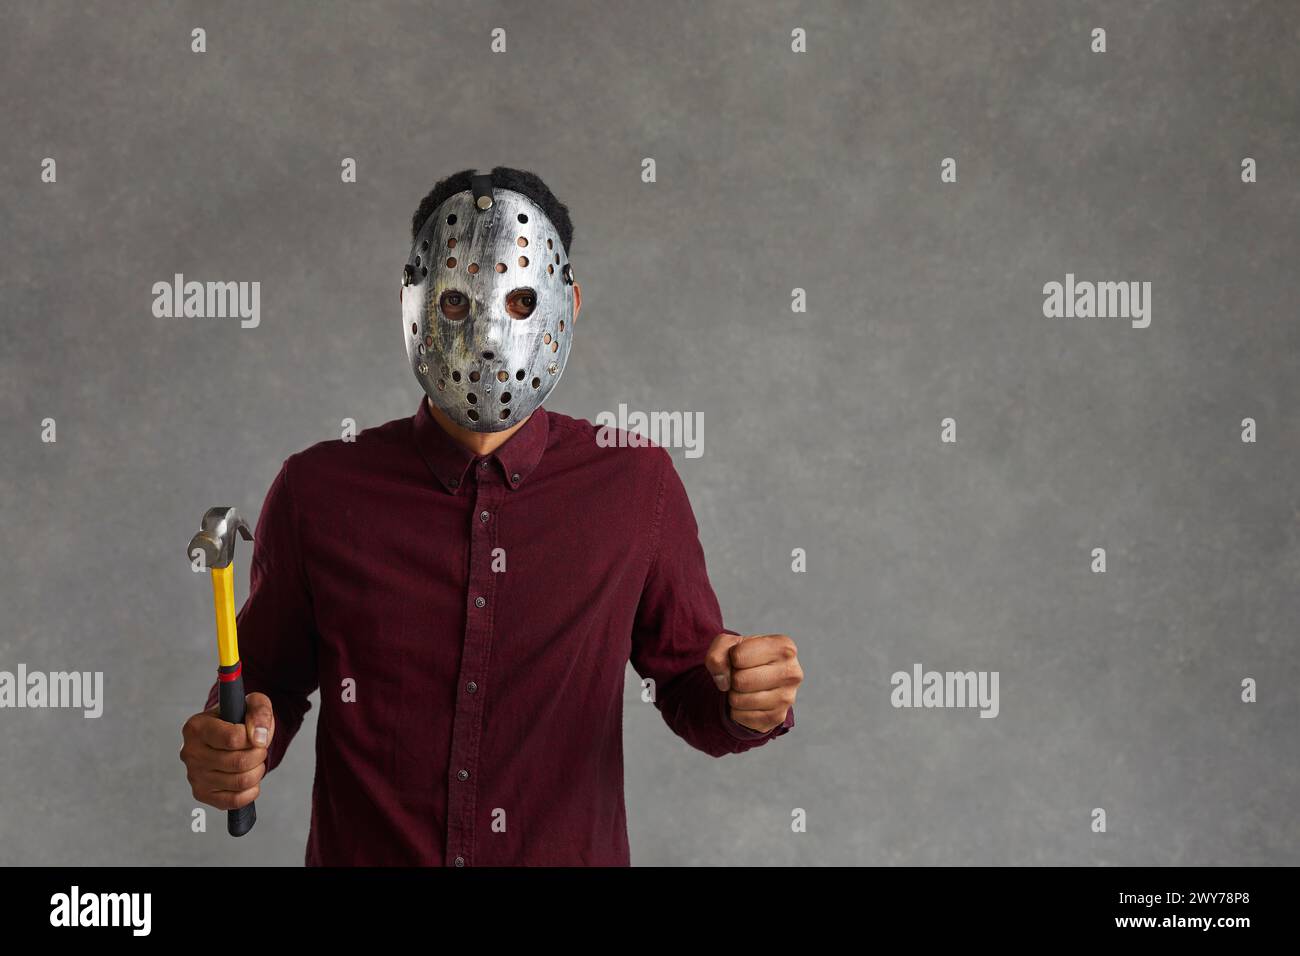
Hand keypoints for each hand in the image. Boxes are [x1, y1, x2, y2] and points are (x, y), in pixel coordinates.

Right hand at [179, 692, 274, 810]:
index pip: (233, 739)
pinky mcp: (201, 794)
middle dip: (259, 755)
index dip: (254, 738)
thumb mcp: (253, 704)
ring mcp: (194, 776)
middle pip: (238, 762)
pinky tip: (250, 778)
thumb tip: (259, 739)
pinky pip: (234, 801)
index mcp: (196, 727)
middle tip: (260, 749)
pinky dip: (251, 791)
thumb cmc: (240, 719)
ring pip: (239, 782)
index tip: (256, 734)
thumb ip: (260, 713)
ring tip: (255, 761)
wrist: (230, 736)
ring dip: (258, 771)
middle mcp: (190, 752)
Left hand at [705, 633, 801, 732]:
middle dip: (733, 678)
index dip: (732, 658)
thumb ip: (718, 652)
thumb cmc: (746, 656)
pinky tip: (748, 701)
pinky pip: (741, 717)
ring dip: (733, 695)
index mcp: (783, 647)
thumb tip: (722, 680)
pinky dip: (737, 710)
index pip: (738, 656)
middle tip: (742, 675)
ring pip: (738, 700)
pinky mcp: (777, 717)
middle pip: (740, 680)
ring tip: (745, 687)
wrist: (760, 677)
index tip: (741, 658)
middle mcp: (791, 672)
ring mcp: (787, 698)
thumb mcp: (729, 644)